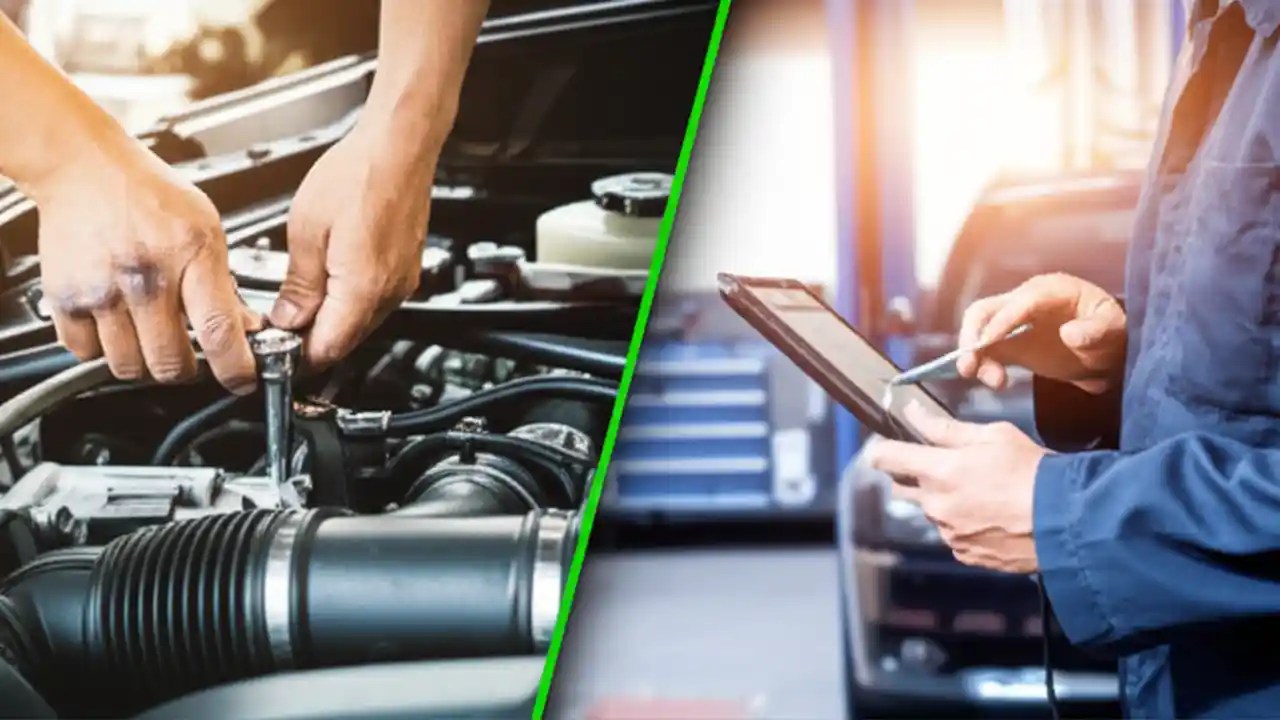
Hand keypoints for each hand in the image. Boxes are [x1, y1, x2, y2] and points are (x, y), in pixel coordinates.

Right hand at [35, 139, 261, 392]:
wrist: (85, 166)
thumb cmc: (148, 193)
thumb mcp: (207, 229)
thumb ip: (225, 283)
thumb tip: (247, 328)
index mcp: (190, 256)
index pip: (219, 332)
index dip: (235, 369)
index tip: (241, 381)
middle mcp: (145, 278)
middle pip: (170, 364)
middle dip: (186, 368)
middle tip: (188, 353)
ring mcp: (102, 290)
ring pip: (129, 367)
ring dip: (143, 362)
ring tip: (149, 333)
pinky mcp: (66, 298)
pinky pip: (85, 353)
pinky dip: (101, 349)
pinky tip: (115, 324)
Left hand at [270, 116, 437, 368]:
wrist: (398, 146)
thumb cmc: (359, 174)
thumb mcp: (307, 231)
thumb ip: (298, 285)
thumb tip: (287, 319)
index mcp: (363, 288)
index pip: (327, 349)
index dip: (295, 358)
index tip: (273, 351)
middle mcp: (389, 292)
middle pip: (345, 340)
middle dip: (310, 340)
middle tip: (277, 327)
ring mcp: (402, 282)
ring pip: (360, 322)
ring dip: (329, 320)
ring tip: (298, 301)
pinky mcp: (405, 269)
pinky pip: (374, 300)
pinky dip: (348, 301)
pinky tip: (327, 281)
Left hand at [866, 401, 1046, 573]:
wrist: (1064, 520)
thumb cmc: (1031, 470)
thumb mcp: (991, 435)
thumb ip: (944, 427)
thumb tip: (912, 413)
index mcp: (938, 471)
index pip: (885, 459)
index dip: (879, 450)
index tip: (882, 447)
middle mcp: (936, 505)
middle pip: (901, 488)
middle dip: (912, 476)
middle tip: (941, 466)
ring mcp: (948, 533)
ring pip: (930, 512)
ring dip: (943, 501)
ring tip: (980, 493)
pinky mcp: (964, 553)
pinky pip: (952, 535)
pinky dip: (962, 524)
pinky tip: (990, 516)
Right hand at [957, 272, 1124, 392]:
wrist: (1108, 352)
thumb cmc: (1112, 333)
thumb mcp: (1112, 327)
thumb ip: (1095, 329)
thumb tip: (1069, 334)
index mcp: (1049, 290)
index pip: (1019, 302)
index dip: (1002, 321)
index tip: (988, 342)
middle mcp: (1024, 301)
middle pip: (985, 311)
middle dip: (972, 335)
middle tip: (970, 363)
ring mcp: (1013, 324)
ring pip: (979, 331)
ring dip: (975, 355)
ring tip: (992, 380)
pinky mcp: (1010, 346)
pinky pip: (987, 351)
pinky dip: (983, 365)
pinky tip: (995, 381)